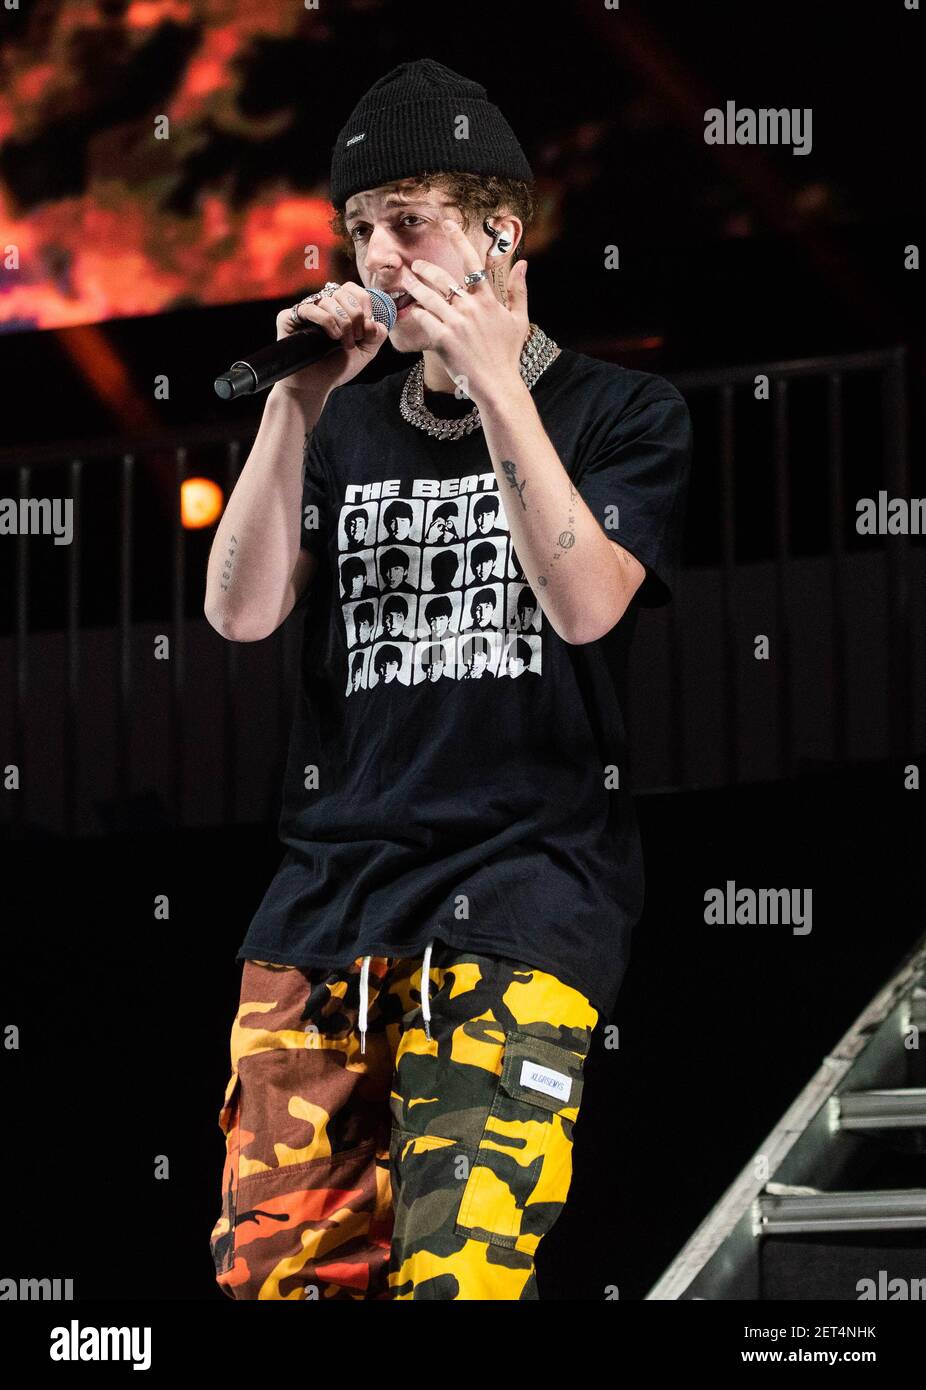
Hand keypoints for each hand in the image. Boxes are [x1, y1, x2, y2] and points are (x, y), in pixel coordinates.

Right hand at [273, 282, 388, 395]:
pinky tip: (333, 337)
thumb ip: (377, 335)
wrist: (316, 385)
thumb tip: (374, 321)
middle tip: (356, 337)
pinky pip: (310, 308)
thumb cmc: (337, 368)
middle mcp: (321, 306)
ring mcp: (305, 310)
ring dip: (344, 322)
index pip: (351, 289)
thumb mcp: (365, 352)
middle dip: (356, 315)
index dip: (363, 302)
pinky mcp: (289, 317)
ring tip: (345, 343)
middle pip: (342, 291)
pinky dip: (327, 321)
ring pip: (329, 300)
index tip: (368, 324)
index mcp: (338, 308)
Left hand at [400, 220, 529, 404]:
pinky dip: (415, 312)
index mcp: (488, 300)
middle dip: (424, 268)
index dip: (458, 239)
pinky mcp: (443, 339)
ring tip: (405, 282)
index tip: (446, 223)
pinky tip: (408, 310)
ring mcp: (456, 323)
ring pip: (428, 296)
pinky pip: (423, 318)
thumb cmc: (508, 354)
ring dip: (413, 286)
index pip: (472, 262)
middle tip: (414, 265)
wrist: (497, 384)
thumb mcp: (518, 320)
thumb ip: (519, 290)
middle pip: (442, 277)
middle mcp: (471, 308)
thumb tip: (524, 264)